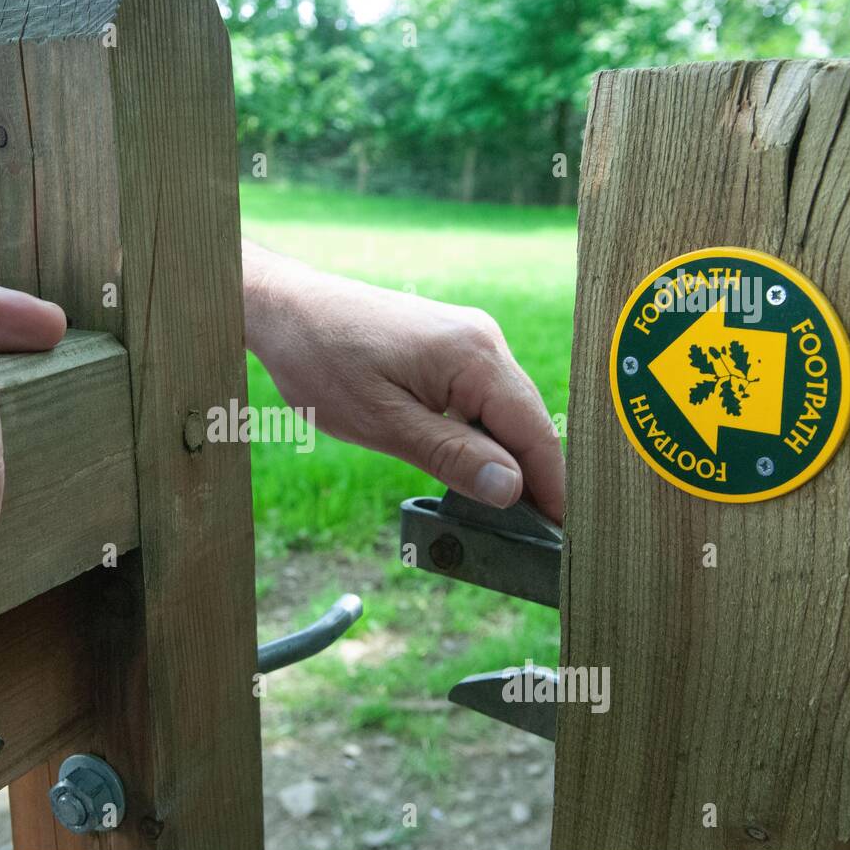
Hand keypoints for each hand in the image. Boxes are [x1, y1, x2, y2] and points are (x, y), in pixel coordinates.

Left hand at [243, 241, 564, 522]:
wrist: (286, 309)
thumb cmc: (323, 361)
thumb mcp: (383, 423)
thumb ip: (451, 455)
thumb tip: (511, 488)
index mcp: (475, 356)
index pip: (535, 432)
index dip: (552, 487)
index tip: (563, 536)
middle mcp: (484, 340)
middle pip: (527, 422)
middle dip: (532, 479)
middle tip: (533, 541)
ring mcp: (469, 339)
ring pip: (505, 412)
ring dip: (505, 459)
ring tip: (505, 516)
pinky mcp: (451, 345)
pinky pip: (483, 398)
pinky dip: (483, 435)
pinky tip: (472, 469)